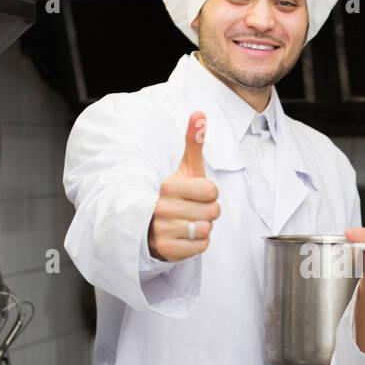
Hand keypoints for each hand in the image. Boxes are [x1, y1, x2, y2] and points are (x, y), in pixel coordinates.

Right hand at [147, 112, 220, 261]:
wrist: (151, 224)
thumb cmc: (175, 194)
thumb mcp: (186, 168)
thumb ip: (193, 142)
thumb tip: (199, 113)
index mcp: (169, 186)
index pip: (211, 191)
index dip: (210, 193)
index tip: (198, 194)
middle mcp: (162, 208)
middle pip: (213, 212)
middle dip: (209, 212)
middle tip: (194, 210)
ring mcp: (163, 230)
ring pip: (206, 230)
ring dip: (203, 228)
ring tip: (189, 222)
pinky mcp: (166, 250)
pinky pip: (201, 247)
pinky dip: (199, 243)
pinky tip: (186, 236)